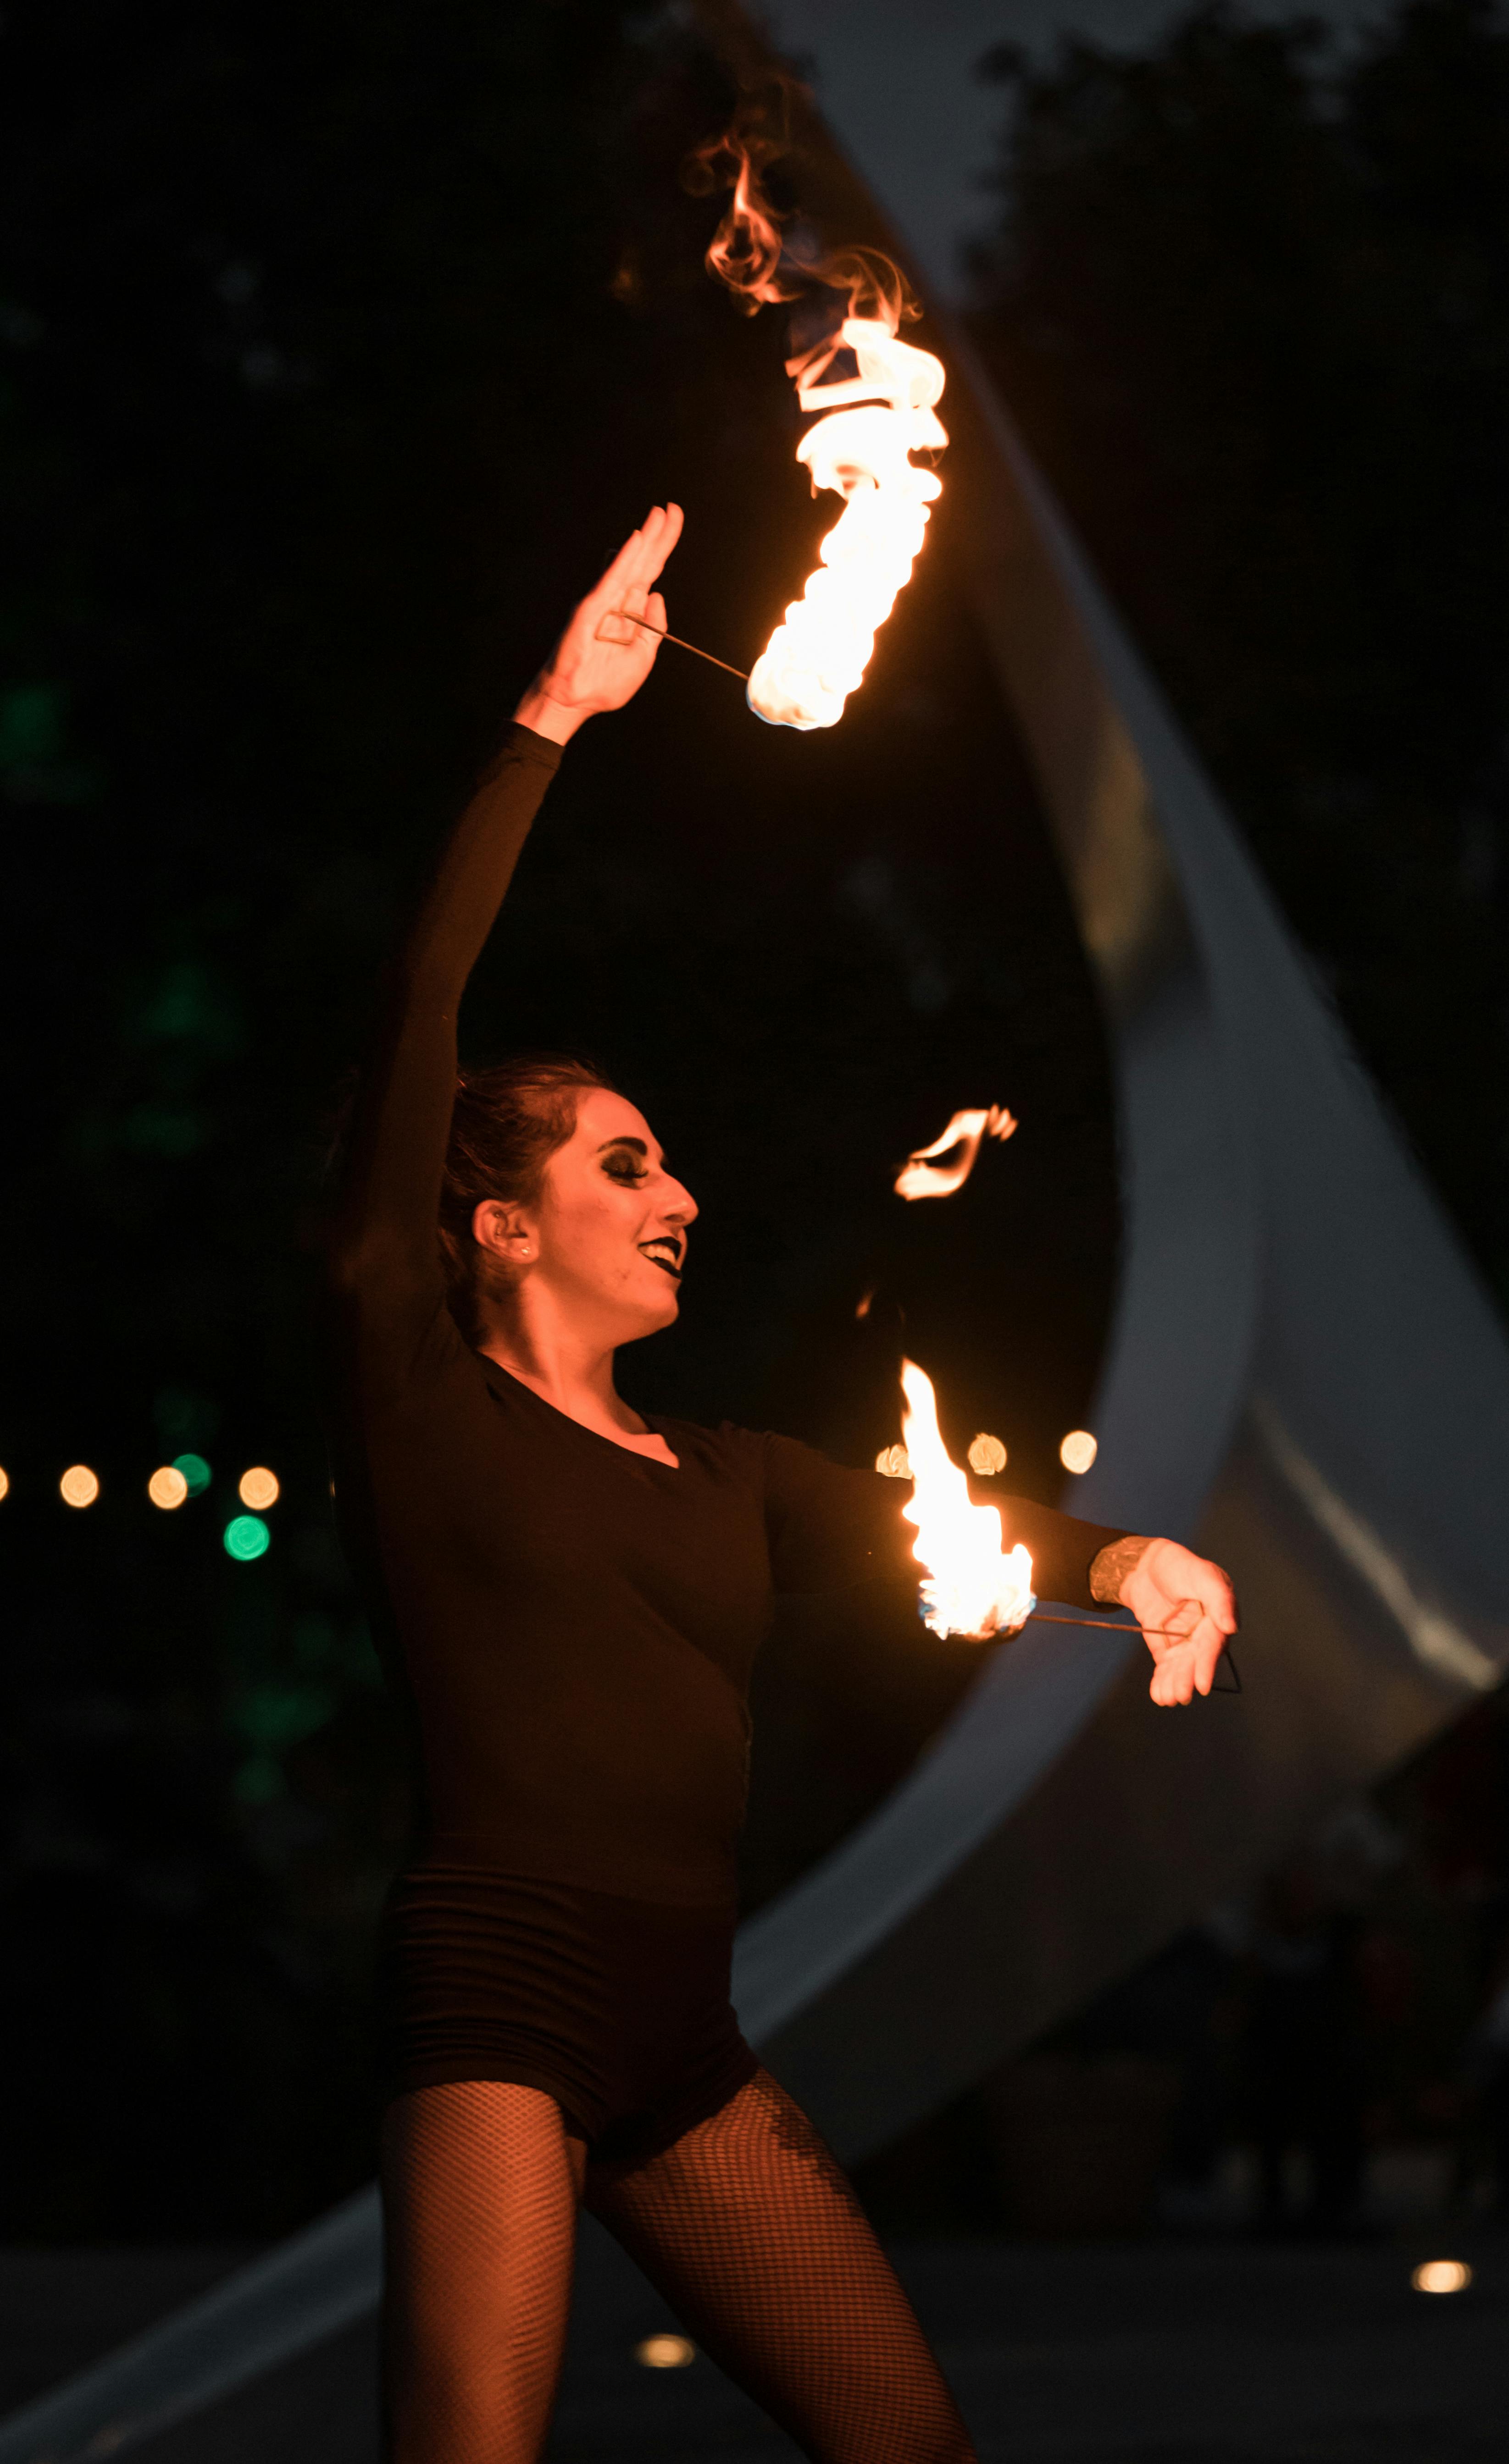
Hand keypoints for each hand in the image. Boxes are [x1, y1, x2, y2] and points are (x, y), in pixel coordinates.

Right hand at [514, 503, 683, 743]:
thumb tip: (657, 597)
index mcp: (629, 613)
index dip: (661, 548)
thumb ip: (653, 628)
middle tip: (672, 509)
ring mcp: (603, 602)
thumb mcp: (642, 657)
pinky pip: (610, 580)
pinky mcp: (590, 609)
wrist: (576, 700)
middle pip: (643, 563)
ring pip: (629, 565)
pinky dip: (623, 561)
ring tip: (658, 516)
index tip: (673, 523)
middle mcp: (616, 602)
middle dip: (658, 536)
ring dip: (644, 540)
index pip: (650, 573)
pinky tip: (635, 543)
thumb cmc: (604, 684)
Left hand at [1119, 1537, 1237, 1705]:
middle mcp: (1205, 1634)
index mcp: (1219, 1617)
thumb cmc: (1180, 1566)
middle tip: (1181, 1695)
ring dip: (1176, 1685)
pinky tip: (1159, 1695)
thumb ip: (1219, 1598)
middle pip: (1197, 1661)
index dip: (1207, 1665)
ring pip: (1183, 1669)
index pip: (1213, 1644)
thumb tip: (1231, 1626)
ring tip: (1168, 1699)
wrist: (1147, 1565)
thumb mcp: (1202, 1575)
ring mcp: (1186, 1643)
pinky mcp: (1167, 1648)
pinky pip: (1167, 1668)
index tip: (1201, 1684)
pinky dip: (1162, 1682)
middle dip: (1189, 1679)